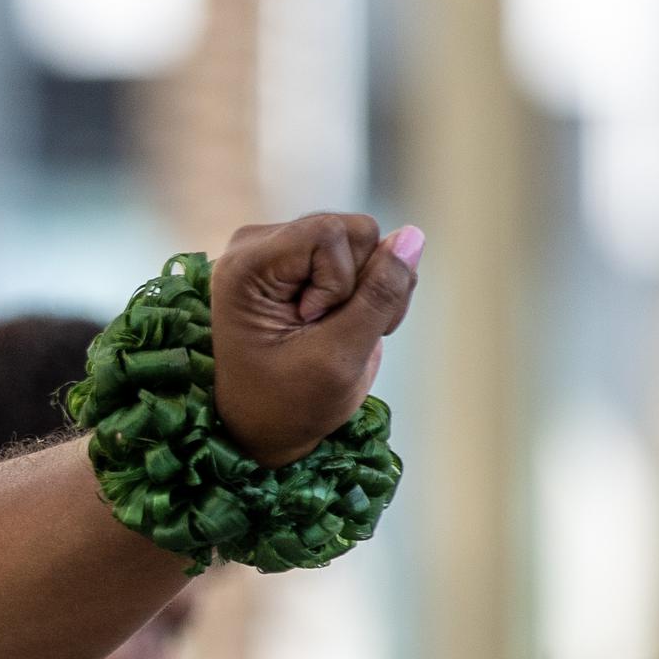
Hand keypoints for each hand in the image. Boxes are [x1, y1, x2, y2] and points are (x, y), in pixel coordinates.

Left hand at [208, 214, 423, 464]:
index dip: (342, 281)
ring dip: (370, 291)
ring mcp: (279, 251)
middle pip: (352, 231)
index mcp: (246, 265)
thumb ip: (379, 295)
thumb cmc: (289, 403)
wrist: (264, 427)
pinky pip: (363, 255)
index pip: (330, 232)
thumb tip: (412, 235)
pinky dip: (368, 292)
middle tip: (333, 334)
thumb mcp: (340, 356)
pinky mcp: (302, 261)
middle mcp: (257, 246)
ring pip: (365, 241)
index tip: (313, 324)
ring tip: (339, 333)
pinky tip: (344, 324)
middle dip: (363, 283)